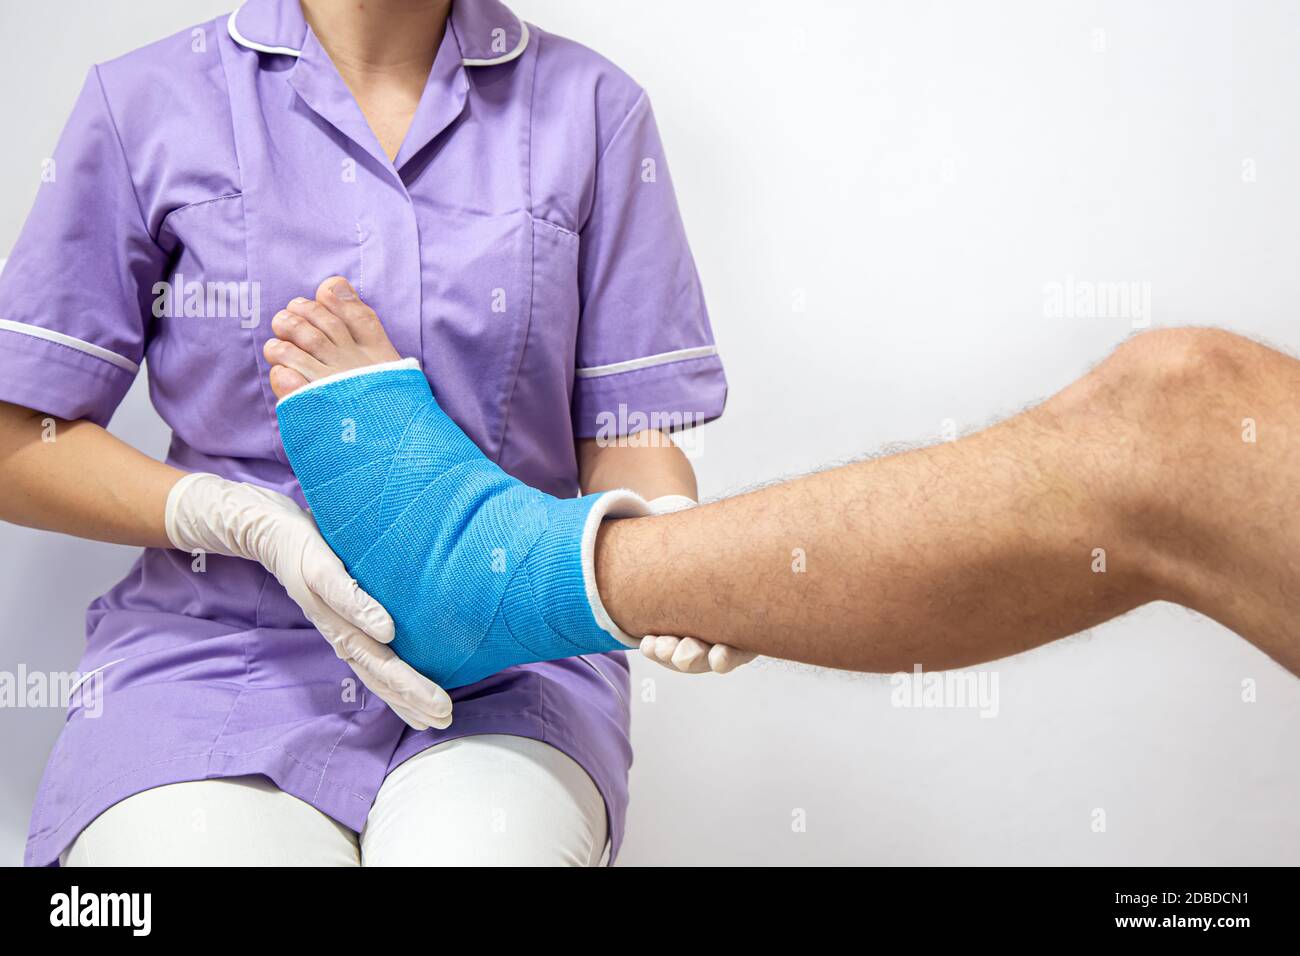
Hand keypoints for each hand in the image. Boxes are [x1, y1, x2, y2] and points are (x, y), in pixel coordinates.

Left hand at [164, 473, 452, 728]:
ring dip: (397, 674)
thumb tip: (407, 618)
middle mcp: (337, 627)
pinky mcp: (315, 570)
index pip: (380, 673)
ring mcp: (325, 602)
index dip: (406, 698)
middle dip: (411, 696)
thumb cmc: (316, 554)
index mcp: (347, 631)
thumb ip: (370, 601)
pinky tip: (388, 630)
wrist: (265, 527)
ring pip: (363, 646)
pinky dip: (363, 612)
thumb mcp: (347, 582)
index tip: (436, 720)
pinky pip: (340, 591)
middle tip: (443, 717)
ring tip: (429, 695)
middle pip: (377, 670)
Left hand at [639, 495, 756, 674]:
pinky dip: (655, 648)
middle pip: (710, 657)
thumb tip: (762, 542)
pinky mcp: (676, 632)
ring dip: (670, 654)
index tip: (718, 658)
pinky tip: (647, 644)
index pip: (741, 650)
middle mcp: (724, 637)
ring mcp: (699, 637)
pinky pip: (664, 648)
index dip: (728, 656)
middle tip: (681, 655)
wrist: (705, 547)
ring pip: (685, 655)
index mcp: (749, 625)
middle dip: (693, 657)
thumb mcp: (741, 556)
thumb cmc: (734, 551)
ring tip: (658, 647)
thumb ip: (750, 557)